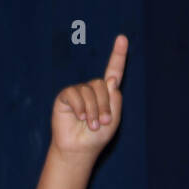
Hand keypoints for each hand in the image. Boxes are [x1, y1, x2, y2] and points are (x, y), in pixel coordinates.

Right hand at [51, 34, 127, 159]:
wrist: (79, 149)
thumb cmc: (97, 136)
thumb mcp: (113, 120)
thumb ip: (114, 100)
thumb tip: (109, 80)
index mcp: (107, 93)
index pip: (114, 71)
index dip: (118, 55)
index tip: (122, 39)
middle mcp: (92, 89)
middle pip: (102, 84)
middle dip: (105, 105)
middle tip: (103, 123)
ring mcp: (78, 92)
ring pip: (89, 90)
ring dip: (93, 110)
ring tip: (92, 125)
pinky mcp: (65, 96)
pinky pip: (74, 94)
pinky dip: (79, 107)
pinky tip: (79, 118)